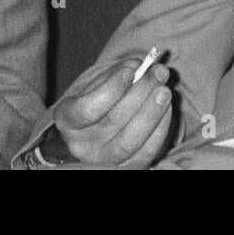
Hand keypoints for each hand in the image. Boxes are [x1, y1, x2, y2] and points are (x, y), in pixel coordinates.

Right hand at [53, 55, 172, 167]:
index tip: (130, 70)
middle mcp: (80, 145)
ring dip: (152, 113)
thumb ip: (114, 74)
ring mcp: (101, 161)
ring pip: (130, 141)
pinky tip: (167, 110)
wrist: (95, 132)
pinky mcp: (124, 169)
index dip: (111, 89)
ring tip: (165, 90)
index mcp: (66, 119)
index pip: (87, 108)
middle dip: (140, 93)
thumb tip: (137, 65)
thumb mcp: (96, 85)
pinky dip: (160, 130)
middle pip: (113, 121)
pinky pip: (146, 153)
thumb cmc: (96, 101)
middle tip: (159, 72)